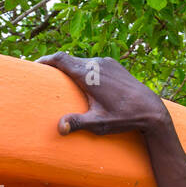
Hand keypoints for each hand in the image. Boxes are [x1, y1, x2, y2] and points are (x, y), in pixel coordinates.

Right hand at [36, 51, 170, 136]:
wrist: (151, 110)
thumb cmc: (124, 118)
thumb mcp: (100, 123)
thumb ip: (78, 123)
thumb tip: (59, 128)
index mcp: (88, 74)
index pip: (60, 59)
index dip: (45, 60)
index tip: (34, 66)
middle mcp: (96, 63)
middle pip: (69, 59)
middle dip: (56, 66)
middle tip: (45, 76)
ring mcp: (107, 62)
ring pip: (81, 60)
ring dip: (71, 67)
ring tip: (62, 79)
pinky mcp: (115, 65)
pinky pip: (93, 63)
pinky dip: (84, 68)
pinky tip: (83, 80)